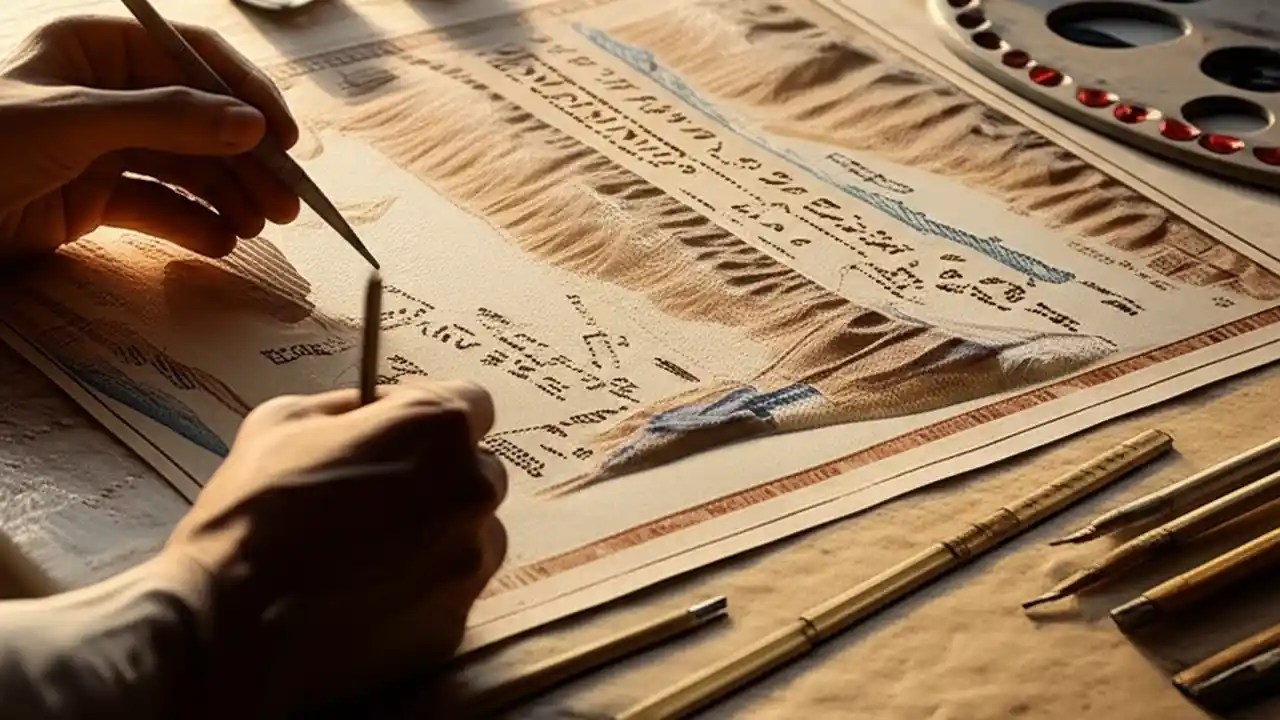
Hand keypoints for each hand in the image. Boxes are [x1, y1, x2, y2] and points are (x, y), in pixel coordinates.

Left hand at [0, 16, 301, 261]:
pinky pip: (157, 208)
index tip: (286, 139)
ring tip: (261, 227)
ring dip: (228, 196)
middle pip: (199, 120)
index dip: (246, 95)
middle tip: (288, 203)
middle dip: (246, 161)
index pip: (193, 59)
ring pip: (185, 168)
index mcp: (96, 49)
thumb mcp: (75, 121)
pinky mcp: (92, 199)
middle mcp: (105, 94)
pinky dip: (192, 226)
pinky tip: (221, 244)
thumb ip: (168, 120)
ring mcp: (101, 147)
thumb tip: (252, 125)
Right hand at [164, 381, 507, 716]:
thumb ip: (346, 407)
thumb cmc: (253, 509)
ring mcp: (469, 561)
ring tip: (373, 552)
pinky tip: (369, 594)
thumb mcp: (283, 420)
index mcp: (438, 427)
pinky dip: (424, 589)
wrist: (230, 620)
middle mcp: (473, 489)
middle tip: (378, 496)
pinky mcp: (455, 621)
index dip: (429, 414)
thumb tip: (368, 410)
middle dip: (438, 476)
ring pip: (474, 534)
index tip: (395, 431)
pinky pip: (453, 592)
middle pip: (477, 471)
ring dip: (440, 535)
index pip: (473, 402)